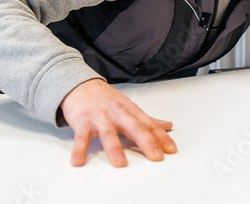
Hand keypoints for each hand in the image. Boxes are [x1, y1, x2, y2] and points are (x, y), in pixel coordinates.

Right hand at [60, 79, 176, 166]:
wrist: (80, 85)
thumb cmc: (106, 98)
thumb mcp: (129, 106)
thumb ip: (148, 120)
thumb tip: (167, 126)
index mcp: (130, 111)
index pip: (149, 125)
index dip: (161, 137)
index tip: (171, 149)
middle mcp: (117, 114)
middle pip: (134, 128)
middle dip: (147, 142)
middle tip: (156, 156)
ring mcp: (99, 118)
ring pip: (108, 134)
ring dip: (115, 149)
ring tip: (121, 163)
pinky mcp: (82, 122)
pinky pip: (81, 137)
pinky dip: (79, 150)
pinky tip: (79, 161)